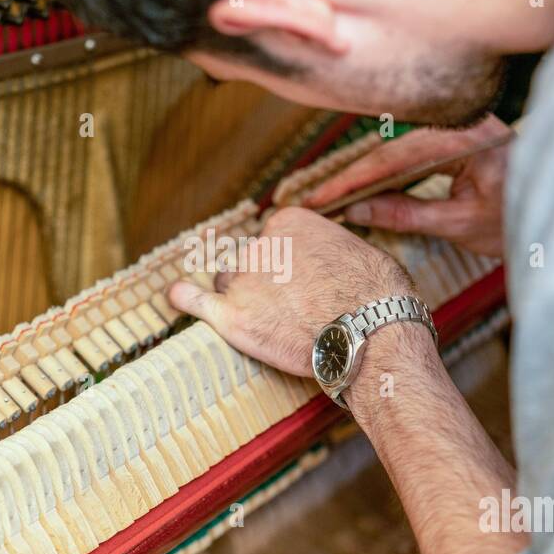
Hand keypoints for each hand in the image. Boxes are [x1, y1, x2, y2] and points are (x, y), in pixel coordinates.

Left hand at [167, 207, 413, 376]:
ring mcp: (243, 280)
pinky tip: (177, 296)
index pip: (270, 238)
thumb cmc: (376, 294)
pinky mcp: (232, 316)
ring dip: (237, 296)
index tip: (298, 280)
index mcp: (288, 222)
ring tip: (264, 318)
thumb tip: (323, 259)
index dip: (283, 263)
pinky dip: (183, 298)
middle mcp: (260, 244)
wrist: (370, 331)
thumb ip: (324, 249)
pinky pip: (195, 301)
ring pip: (226, 282)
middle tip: (284, 305)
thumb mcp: (355, 251)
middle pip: (245, 259)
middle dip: (258, 279)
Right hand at [302, 115, 509, 257]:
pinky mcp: (458, 141)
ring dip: (365, 175)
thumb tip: (356, 210)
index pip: (396, 157)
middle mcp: (462, 125)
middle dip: (352, 176)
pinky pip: (412, 154)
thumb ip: (407, 214)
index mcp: (467, 138)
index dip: (353, 180)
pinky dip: (386, 173)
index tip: (322, 198)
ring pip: (399, 151)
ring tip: (330, 197)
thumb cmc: (520, 221)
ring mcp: (461, 130)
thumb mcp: (461, 224)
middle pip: (392, 149)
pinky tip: (364, 189)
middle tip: (314, 199)